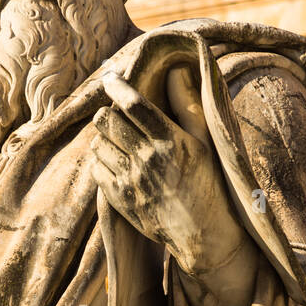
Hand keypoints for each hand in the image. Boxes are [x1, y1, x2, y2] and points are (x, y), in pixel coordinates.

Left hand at [92, 72, 247, 277]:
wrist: (202, 235)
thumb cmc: (208, 183)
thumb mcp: (206, 143)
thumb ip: (188, 106)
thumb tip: (175, 71)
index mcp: (170, 142)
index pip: (134, 105)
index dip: (118, 87)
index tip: (111, 78)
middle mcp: (148, 160)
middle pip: (107, 122)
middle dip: (107, 113)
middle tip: (114, 115)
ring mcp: (131, 181)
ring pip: (98, 144)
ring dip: (104, 138)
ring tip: (118, 141)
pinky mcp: (120, 200)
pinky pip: (96, 169)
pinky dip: (102, 162)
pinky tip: (116, 163)